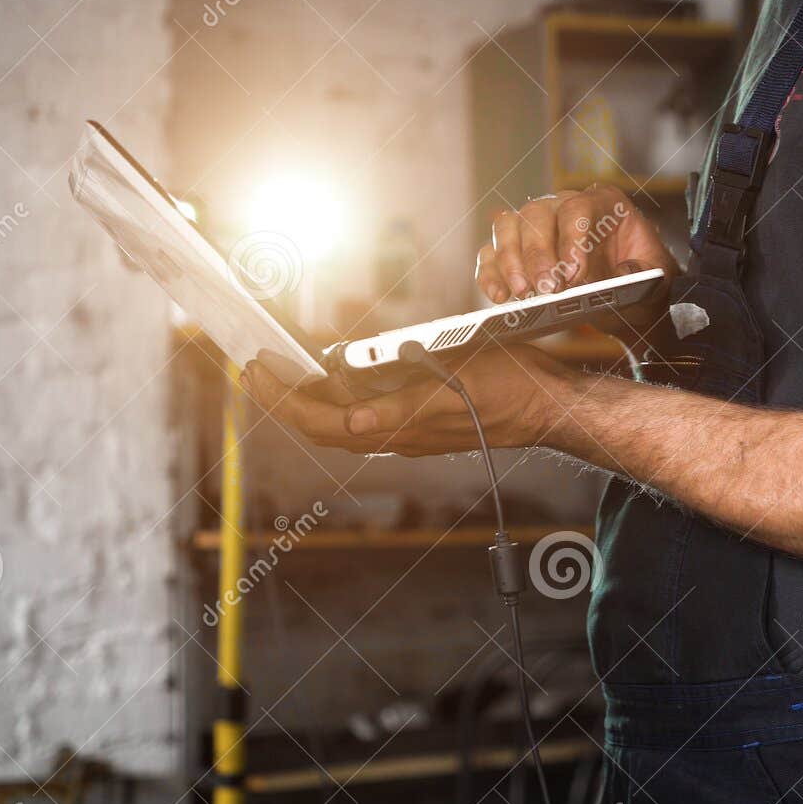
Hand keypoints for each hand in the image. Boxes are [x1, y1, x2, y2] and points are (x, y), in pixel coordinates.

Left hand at [240, 345, 576, 456]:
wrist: (548, 404)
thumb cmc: (509, 387)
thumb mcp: (455, 384)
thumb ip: (402, 407)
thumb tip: (355, 421)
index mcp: (401, 427)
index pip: (323, 421)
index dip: (284, 398)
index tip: (258, 368)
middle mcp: (398, 435)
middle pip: (322, 428)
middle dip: (283, 401)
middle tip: (254, 368)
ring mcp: (410, 431)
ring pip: (341, 426)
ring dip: (307, 403)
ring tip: (282, 373)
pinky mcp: (422, 421)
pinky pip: (366, 418)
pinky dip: (338, 400)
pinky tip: (335, 380)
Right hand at [476, 184, 677, 328]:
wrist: (627, 303)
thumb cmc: (642, 283)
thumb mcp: (657, 276)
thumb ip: (643, 272)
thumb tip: (620, 272)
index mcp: (603, 203)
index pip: (579, 208)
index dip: (572, 238)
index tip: (573, 273)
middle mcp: (563, 206)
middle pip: (537, 214)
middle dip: (538, 254)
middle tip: (548, 290)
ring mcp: (536, 227)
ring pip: (508, 227)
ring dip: (510, 260)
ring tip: (522, 293)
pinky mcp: (515, 253)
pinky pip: (491, 254)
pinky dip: (491, 274)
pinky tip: (500, 296)